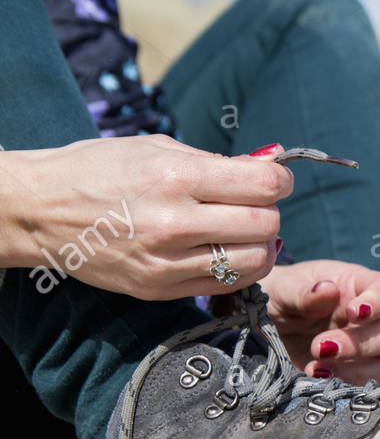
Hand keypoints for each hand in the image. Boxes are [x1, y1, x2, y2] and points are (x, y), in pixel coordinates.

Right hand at [0, 135, 291, 299]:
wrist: (40, 210)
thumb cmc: (100, 170)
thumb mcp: (156, 149)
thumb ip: (217, 162)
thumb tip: (273, 165)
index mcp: (176, 176)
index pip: (264, 185)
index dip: (279, 180)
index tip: (272, 179)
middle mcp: (175, 222)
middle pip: (266, 225)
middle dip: (269, 211)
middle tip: (253, 205)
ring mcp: (168, 261)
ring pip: (255, 261)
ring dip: (261, 245)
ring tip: (242, 232)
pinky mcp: (161, 289)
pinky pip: (228, 285)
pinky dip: (239, 268)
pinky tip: (226, 252)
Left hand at [259, 259, 379, 383]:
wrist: (262, 327)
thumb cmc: (280, 298)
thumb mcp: (283, 289)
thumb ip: (302, 291)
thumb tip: (327, 290)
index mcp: (358, 288)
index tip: (354, 312)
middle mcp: (370, 321)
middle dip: (362, 344)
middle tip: (320, 348)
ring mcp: (366, 352)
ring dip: (357, 371)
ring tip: (316, 369)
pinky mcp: (355, 377)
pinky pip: (368, 388)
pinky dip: (345, 387)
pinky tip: (316, 382)